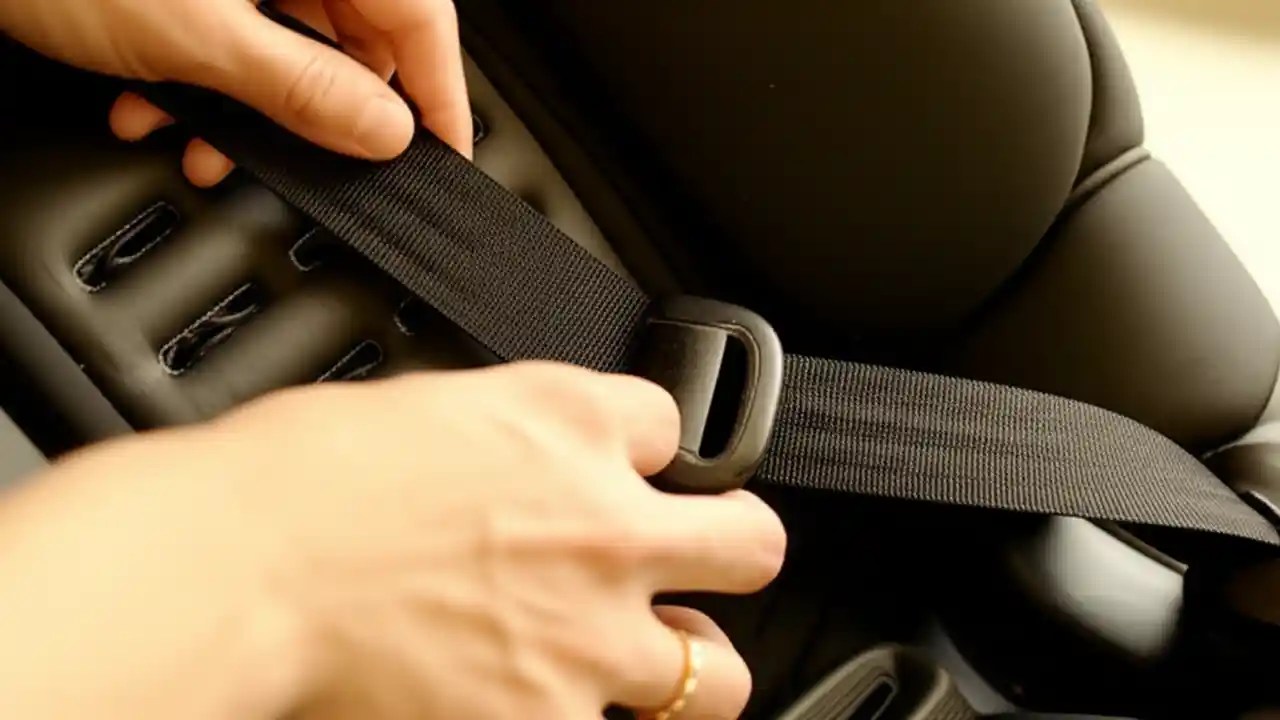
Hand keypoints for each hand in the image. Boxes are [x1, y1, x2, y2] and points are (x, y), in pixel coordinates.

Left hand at [0, 0, 471, 186]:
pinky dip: (205, 77)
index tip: (447, 158)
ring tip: (197, 140)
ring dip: (246, 107)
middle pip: (353, 35)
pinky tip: (156, 102)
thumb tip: (386, 131)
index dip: (440, 95)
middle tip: (301, 165)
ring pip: (288, 42)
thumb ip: (304, 87)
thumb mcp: (199, 36)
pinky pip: (237, 30)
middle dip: (315, 112)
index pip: (420, 18)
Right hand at [0, 362, 785, 718]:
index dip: (642, 450)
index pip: (669, 422)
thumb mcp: (434, 406)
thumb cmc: (304, 477)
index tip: (622, 467)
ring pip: (716, 676)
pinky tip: (527, 697)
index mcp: (573, 425)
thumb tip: (531, 451)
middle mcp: (609, 530)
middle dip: (726, 551)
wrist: (244, 564)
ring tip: (635, 665)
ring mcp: (592, 640)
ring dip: (685, 669)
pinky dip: (574, 716)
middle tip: (689, 564)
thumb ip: (513, 430)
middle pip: (751, 544)